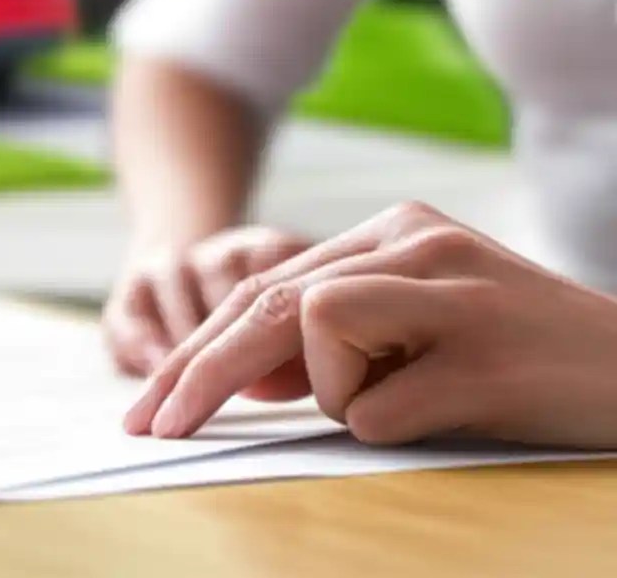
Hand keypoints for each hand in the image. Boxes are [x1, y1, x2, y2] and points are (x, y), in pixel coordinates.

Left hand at [124, 201, 616, 448]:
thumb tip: (245, 376)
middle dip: (195, 375)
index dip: (197, 349)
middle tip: (147, 430)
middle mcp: (416, 241)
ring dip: (334, 390)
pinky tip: (458, 404)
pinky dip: (392, 423)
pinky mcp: (480, 353)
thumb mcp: (411, 333)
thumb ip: (330, 340)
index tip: (151, 401)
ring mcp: (452, 290)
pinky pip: (378, 407)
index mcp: (395, 229)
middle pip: (267, 304)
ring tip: (410, 392)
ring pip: (314, 331)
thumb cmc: (513, 360)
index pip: (265, 287)